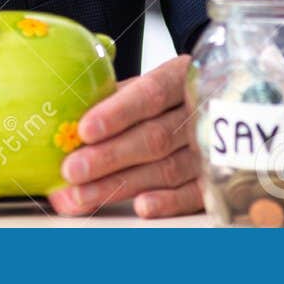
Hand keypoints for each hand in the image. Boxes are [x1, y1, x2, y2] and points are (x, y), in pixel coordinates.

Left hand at [47, 55, 202, 218]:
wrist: (221, 100)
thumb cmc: (168, 96)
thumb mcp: (147, 83)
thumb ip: (114, 97)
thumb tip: (62, 115)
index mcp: (181, 77)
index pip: (150, 93)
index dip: (118, 113)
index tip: (85, 130)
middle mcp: (201, 111)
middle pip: (155, 137)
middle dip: (109, 157)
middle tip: (72, 170)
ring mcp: (211, 147)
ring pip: (168, 168)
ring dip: (121, 185)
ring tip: (82, 196)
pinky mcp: (216, 178)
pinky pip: (194, 194)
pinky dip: (168, 202)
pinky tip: (140, 206)